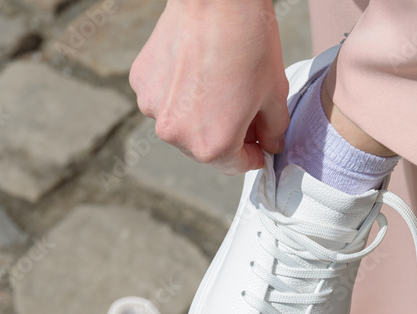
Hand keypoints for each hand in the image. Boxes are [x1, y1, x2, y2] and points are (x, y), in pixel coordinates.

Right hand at [130, 0, 289, 174]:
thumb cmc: (250, 43)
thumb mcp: (275, 94)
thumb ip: (274, 130)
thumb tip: (270, 144)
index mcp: (212, 146)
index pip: (236, 166)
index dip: (253, 153)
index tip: (259, 143)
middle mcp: (176, 135)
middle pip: (205, 148)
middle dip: (225, 134)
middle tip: (242, 106)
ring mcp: (154, 110)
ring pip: (182, 123)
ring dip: (198, 114)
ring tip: (215, 82)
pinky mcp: (141, 84)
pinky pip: (163, 98)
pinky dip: (178, 91)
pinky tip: (193, 68)